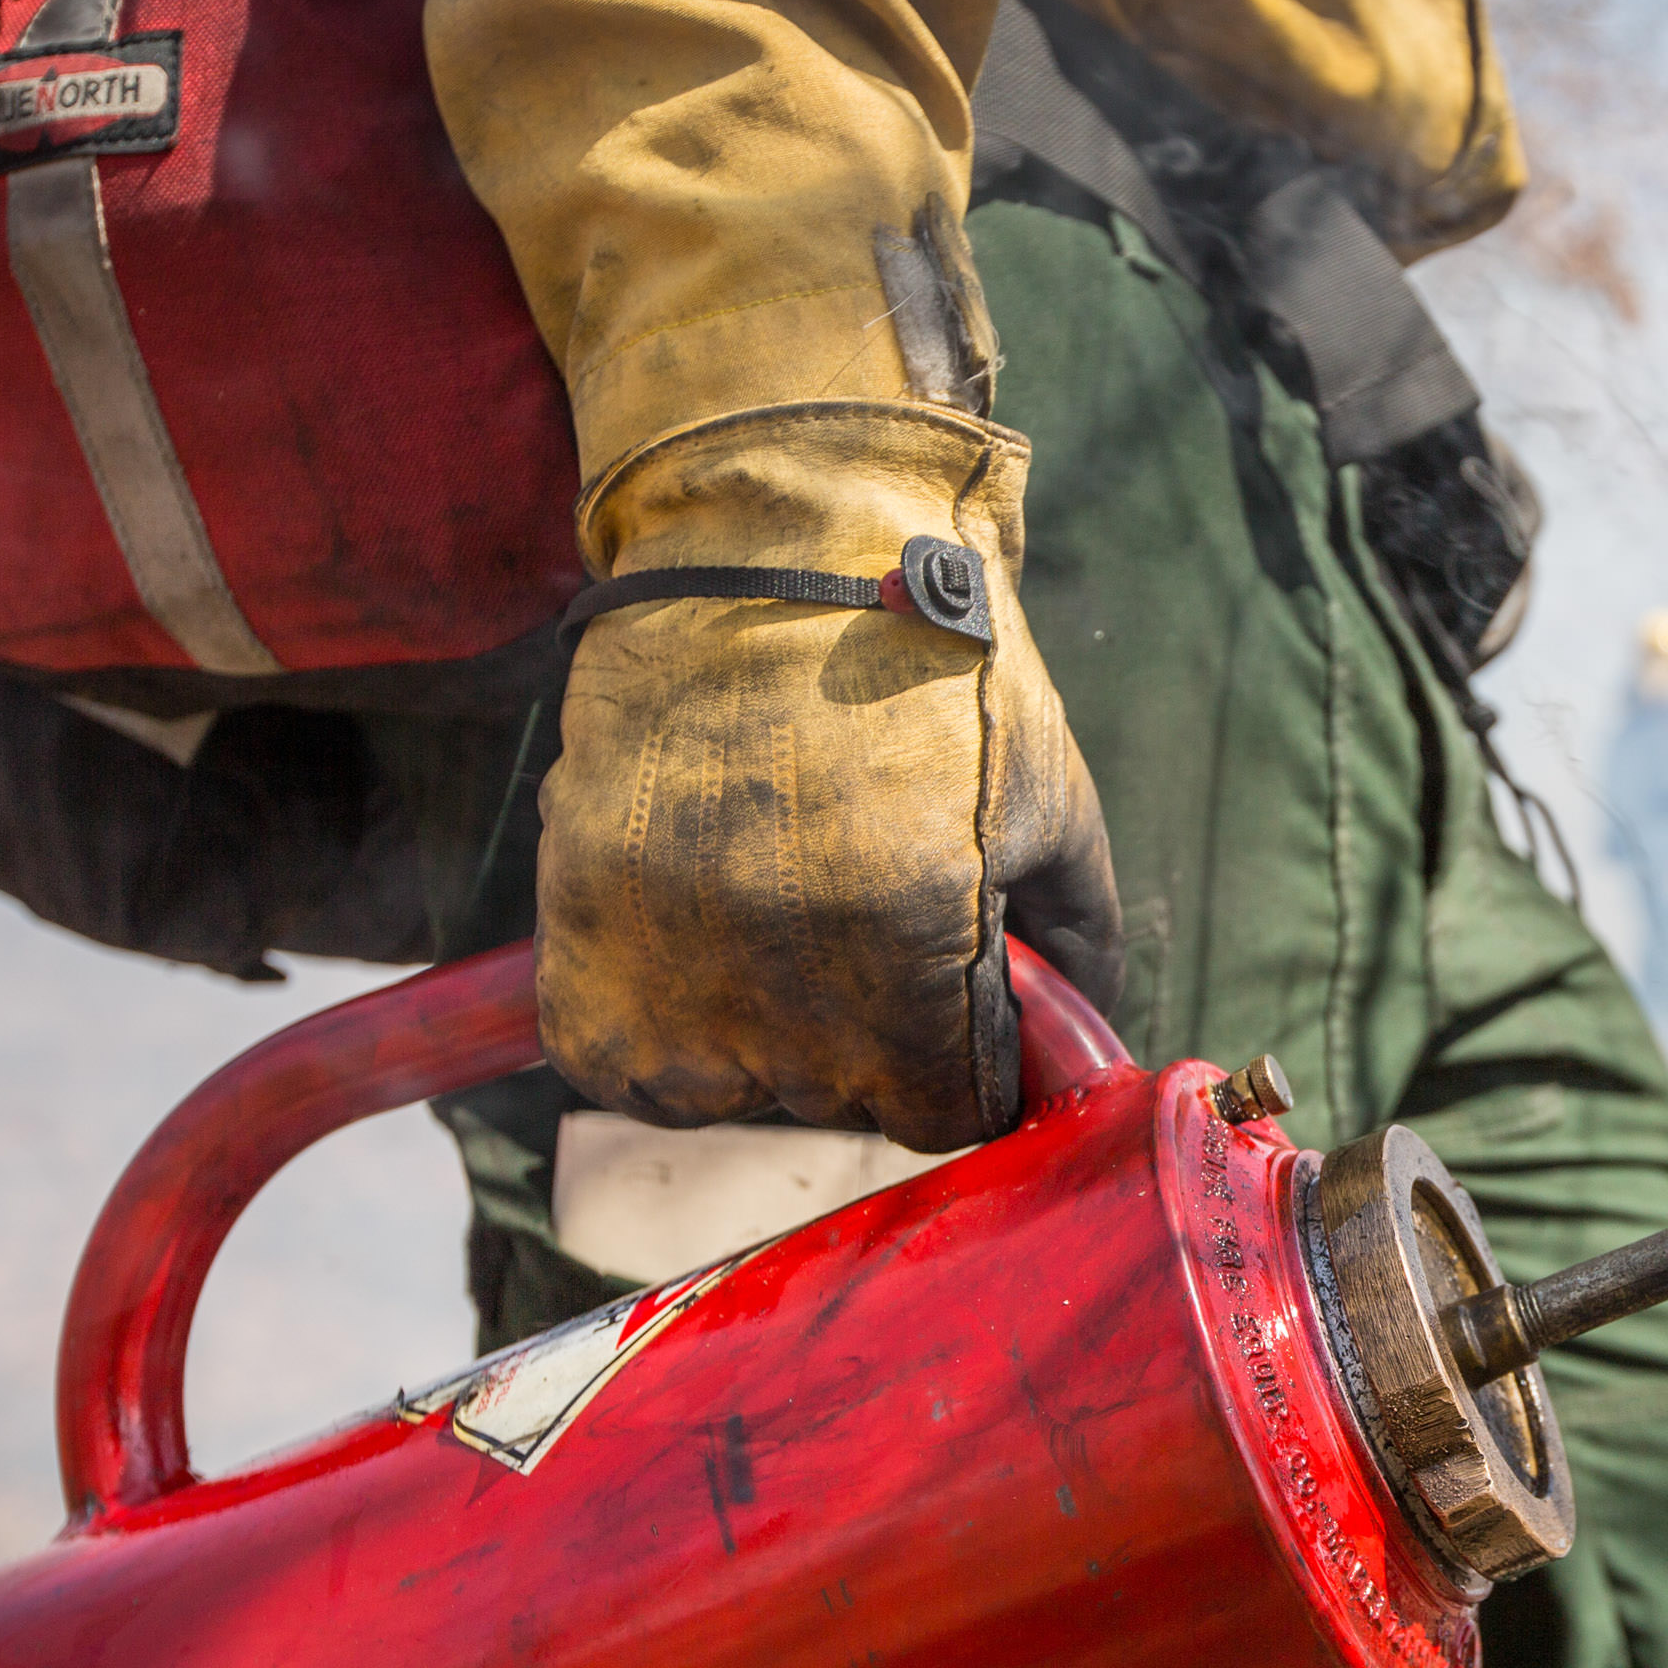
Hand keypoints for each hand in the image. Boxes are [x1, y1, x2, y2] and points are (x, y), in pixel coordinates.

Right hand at [533, 403, 1121, 1148]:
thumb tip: (1087, 1035)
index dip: (959, 1072)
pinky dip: (660, 1033)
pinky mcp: (581, 946)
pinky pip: (627, 1066)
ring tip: (776, 915)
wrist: (771, 549)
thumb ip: (1081, 938)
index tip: (952, 1019)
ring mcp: (673, 979)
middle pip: (841, 1104)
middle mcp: (789, 997)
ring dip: (760, 1039)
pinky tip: (698, 945)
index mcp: (914, 969)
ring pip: (732, 1093)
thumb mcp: (1051, 796)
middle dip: (868, 1043)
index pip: (943, 1117)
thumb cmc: (930, 666)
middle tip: (860, 930)